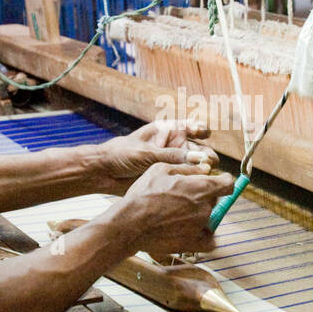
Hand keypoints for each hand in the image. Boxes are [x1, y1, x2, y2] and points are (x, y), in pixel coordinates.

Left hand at [91, 119, 219, 195]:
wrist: (104, 172)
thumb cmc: (121, 154)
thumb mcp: (146, 153)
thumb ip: (171, 156)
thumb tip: (198, 158)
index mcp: (167, 130)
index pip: (190, 126)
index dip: (200, 129)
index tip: (203, 133)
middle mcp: (173, 145)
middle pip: (199, 149)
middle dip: (206, 155)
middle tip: (208, 162)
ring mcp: (173, 162)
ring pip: (196, 165)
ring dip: (203, 169)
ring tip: (205, 174)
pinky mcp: (170, 177)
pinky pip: (187, 179)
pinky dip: (194, 181)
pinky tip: (199, 185)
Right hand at [109, 162, 233, 257]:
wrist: (130, 224)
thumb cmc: (143, 194)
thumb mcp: (161, 170)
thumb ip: (187, 168)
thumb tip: (204, 168)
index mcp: (200, 187)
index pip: (228, 183)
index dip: (223, 182)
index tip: (216, 183)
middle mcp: (205, 207)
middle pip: (215, 200)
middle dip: (203, 197)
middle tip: (181, 198)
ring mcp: (200, 227)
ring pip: (207, 218)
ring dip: (197, 216)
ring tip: (175, 215)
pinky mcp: (194, 243)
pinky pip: (208, 240)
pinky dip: (202, 236)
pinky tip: (188, 231)